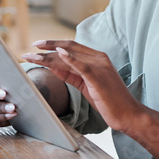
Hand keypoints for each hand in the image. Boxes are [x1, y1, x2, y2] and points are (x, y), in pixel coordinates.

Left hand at [22, 41, 143, 132]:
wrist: (128, 114)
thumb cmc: (108, 101)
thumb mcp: (86, 85)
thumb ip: (71, 74)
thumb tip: (52, 66)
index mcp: (97, 58)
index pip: (72, 46)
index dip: (53, 44)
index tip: (37, 46)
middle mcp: (99, 58)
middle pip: (69, 47)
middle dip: (47, 47)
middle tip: (30, 48)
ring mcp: (99, 66)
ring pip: (70, 56)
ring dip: (49, 56)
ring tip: (33, 56)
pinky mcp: (99, 77)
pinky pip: (82, 65)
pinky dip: (69, 58)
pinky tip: (58, 53)